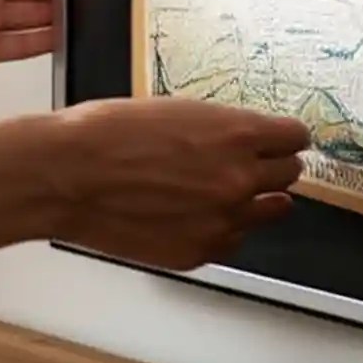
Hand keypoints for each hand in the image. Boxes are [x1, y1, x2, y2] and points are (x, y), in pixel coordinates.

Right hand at [48, 98, 310, 270]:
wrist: (68, 175)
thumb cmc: (108, 134)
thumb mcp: (177, 110)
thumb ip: (220, 129)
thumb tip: (243, 140)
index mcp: (237, 134)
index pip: (295, 138)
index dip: (283, 138)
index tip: (277, 140)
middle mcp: (239, 179)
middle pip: (288, 175)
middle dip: (270, 167)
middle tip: (248, 164)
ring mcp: (222, 221)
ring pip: (269, 211)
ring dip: (253, 200)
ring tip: (223, 192)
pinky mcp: (200, 251)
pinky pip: (233, 239)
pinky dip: (222, 227)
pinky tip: (193, 214)